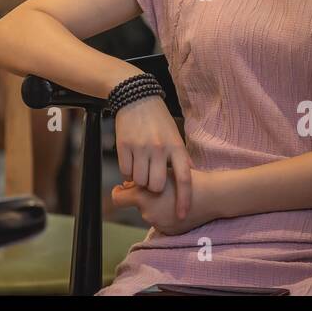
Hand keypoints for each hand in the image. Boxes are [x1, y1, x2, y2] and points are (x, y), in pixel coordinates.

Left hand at [111, 168, 218, 235]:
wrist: (212, 196)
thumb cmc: (187, 178)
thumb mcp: (162, 171)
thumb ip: (143, 178)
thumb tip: (128, 184)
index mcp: (143, 197)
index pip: (118, 199)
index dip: (118, 193)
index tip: (120, 189)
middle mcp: (147, 213)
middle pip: (135, 205)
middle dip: (142, 197)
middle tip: (158, 188)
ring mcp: (158, 224)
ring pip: (148, 213)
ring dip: (154, 206)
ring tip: (172, 196)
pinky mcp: (168, 231)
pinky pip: (160, 222)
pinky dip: (164, 215)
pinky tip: (177, 206)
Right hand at [113, 94, 191, 218]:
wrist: (135, 96)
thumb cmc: (158, 118)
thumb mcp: (174, 134)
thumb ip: (180, 156)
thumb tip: (188, 177)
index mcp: (175, 146)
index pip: (183, 179)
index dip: (184, 199)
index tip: (182, 215)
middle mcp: (159, 148)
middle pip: (156, 186)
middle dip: (152, 189)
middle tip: (151, 180)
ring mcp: (140, 147)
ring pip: (139, 181)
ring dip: (139, 180)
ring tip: (140, 167)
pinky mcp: (124, 146)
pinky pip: (125, 171)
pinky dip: (127, 171)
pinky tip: (131, 160)